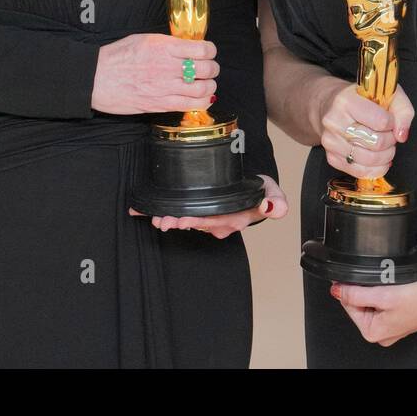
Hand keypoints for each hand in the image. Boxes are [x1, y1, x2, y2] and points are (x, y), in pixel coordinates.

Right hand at [91, 33, 217, 115]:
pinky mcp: (160, 104)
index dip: (210, 51)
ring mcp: (165, 87)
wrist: (96, 78)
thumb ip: (167, 44)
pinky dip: (201, 101)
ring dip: (209, 87)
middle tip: (209, 69)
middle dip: (212, 69)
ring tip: (205, 84)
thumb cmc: (116, 57)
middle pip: (207, 69)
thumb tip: (187, 47)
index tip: (208, 53)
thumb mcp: (144, 40)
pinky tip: (199, 98)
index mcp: (164, 46)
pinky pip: (191, 105)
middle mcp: (168, 66)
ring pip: (204, 89)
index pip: (203, 49)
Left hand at [128, 174, 287, 237]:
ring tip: (155, 219)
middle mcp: (219, 222)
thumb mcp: (274, 195)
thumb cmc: (263, 194)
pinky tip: (141, 211)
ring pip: (187, 220)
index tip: (185, 219)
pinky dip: (160, 212)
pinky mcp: (199, 212)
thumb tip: (273, 208)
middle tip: (163, 221)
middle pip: (198, 222)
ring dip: (171, 219)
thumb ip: (275, 203)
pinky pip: (180, 213)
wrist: (257, 192)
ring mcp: (208, 219)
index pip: (216, 221)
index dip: (200, 221)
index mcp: (235, 219)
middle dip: (180, 222)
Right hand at [316, 79, 414, 179]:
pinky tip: (377, 158)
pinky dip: (375, 168)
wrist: (330, 104)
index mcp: (346, 101)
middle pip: (376, 143)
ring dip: (385, 156)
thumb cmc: (361, 97)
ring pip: (370, 160)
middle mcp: (334, 121)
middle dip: (390, 141)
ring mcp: (330, 141)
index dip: (393, 123)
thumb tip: (401, 135)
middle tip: (388, 134)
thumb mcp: (387, 93)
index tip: (390, 120)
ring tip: (384, 146)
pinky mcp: (331, 157)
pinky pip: (360, 172)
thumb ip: (402, 110)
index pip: (381, 122)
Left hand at [329, 272, 416, 346]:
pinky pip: (382, 302)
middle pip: (358, 304)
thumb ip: (355, 294)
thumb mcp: (382, 296)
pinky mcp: (398, 317)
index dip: (350, 289)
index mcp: (372, 333)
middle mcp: (380, 334)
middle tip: (381, 283)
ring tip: (390, 287)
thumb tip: (335, 291)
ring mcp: (390, 326)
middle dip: (365, 290)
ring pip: (370, 301)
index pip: (348, 305)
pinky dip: (385, 293)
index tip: (356, 276)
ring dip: (376, 290)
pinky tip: (395, 289)